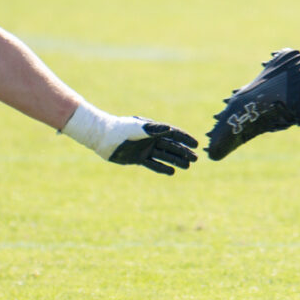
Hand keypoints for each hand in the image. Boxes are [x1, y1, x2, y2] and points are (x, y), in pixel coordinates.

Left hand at [62, 103, 198, 173]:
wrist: (103, 137)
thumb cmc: (121, 128)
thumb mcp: (138, 128)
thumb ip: (154, 129)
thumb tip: (171, 130)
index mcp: (152, 129)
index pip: (173, 134)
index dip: (185, 138)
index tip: (196, 144)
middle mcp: (150, 138)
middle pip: (171, 146)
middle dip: (184, 152)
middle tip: (196, 159)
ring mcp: (144, 148)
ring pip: (164, 155)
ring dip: (176, 160)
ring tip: (188, 166)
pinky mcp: (138, 158)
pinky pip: (153, 164)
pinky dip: (162, 168)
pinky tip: (172, 172)